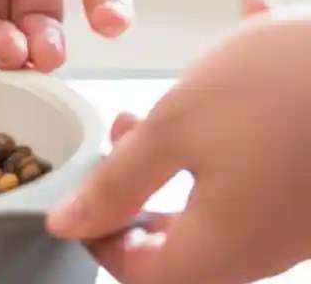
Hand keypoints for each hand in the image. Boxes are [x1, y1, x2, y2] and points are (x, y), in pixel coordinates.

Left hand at [48, 10, 310, 282]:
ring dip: (168, 173)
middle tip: (119, 139)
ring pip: (209, 220)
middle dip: (131, 196)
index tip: (82, 188)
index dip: (99, 238)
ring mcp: (293, 227)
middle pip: (175, 252)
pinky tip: (206, 105)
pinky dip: (210, 160)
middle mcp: (263, 252)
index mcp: (221, 251)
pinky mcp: (310, 198)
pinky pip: (248, 193)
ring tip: (153, 115)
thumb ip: (116, 184)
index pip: (139, 278)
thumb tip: (66, 226)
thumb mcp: (174, 128)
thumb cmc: (278, 88)